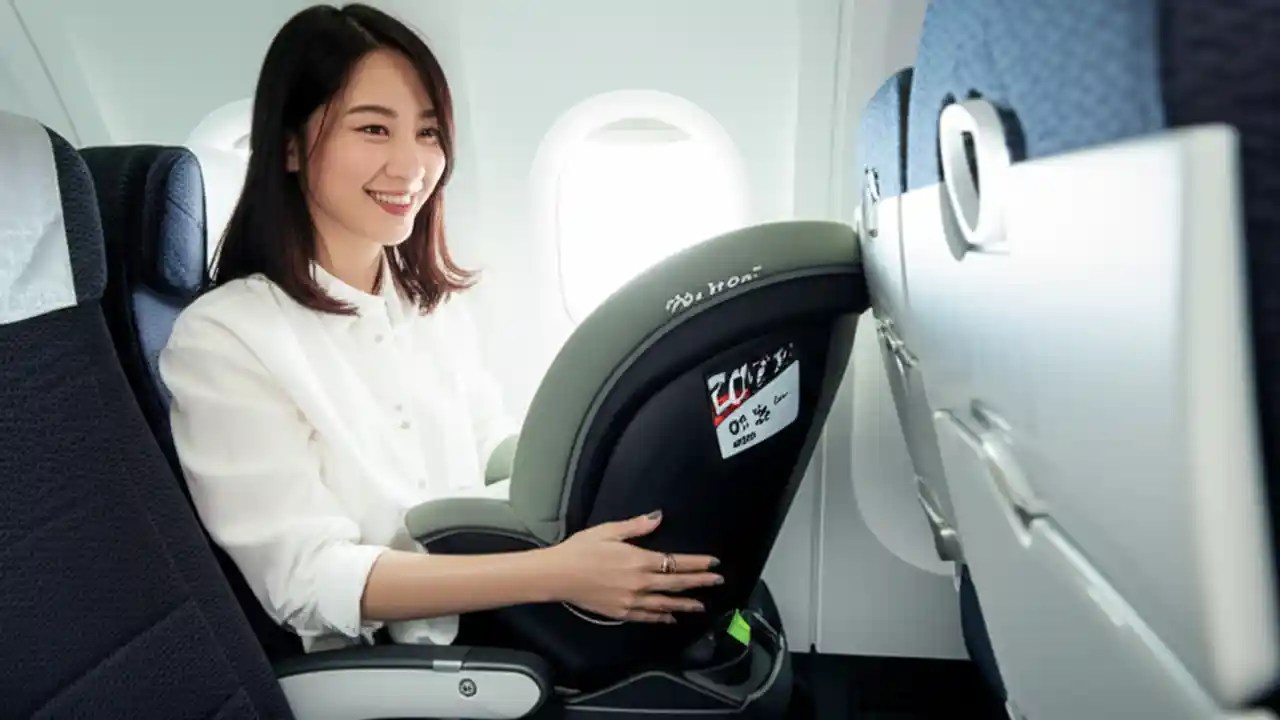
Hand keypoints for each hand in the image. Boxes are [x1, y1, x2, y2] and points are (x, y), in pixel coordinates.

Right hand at [544, 510, 722, 622]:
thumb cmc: (581, 549)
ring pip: (666, 604)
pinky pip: (647, 617)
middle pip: (677, 583)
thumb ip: (637, 526)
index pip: (677, 562)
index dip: (698, 564)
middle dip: (700, 582)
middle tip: (718, 582)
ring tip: (702, 605)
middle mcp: (640, 583)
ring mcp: (631, 601)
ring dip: (686, 604)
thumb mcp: (608, 531)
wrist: (557, 575)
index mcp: (639, 560)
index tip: (714, 564)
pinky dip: (662, 617)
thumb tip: (659, 516)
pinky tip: (671, 618)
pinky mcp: (621, 612)